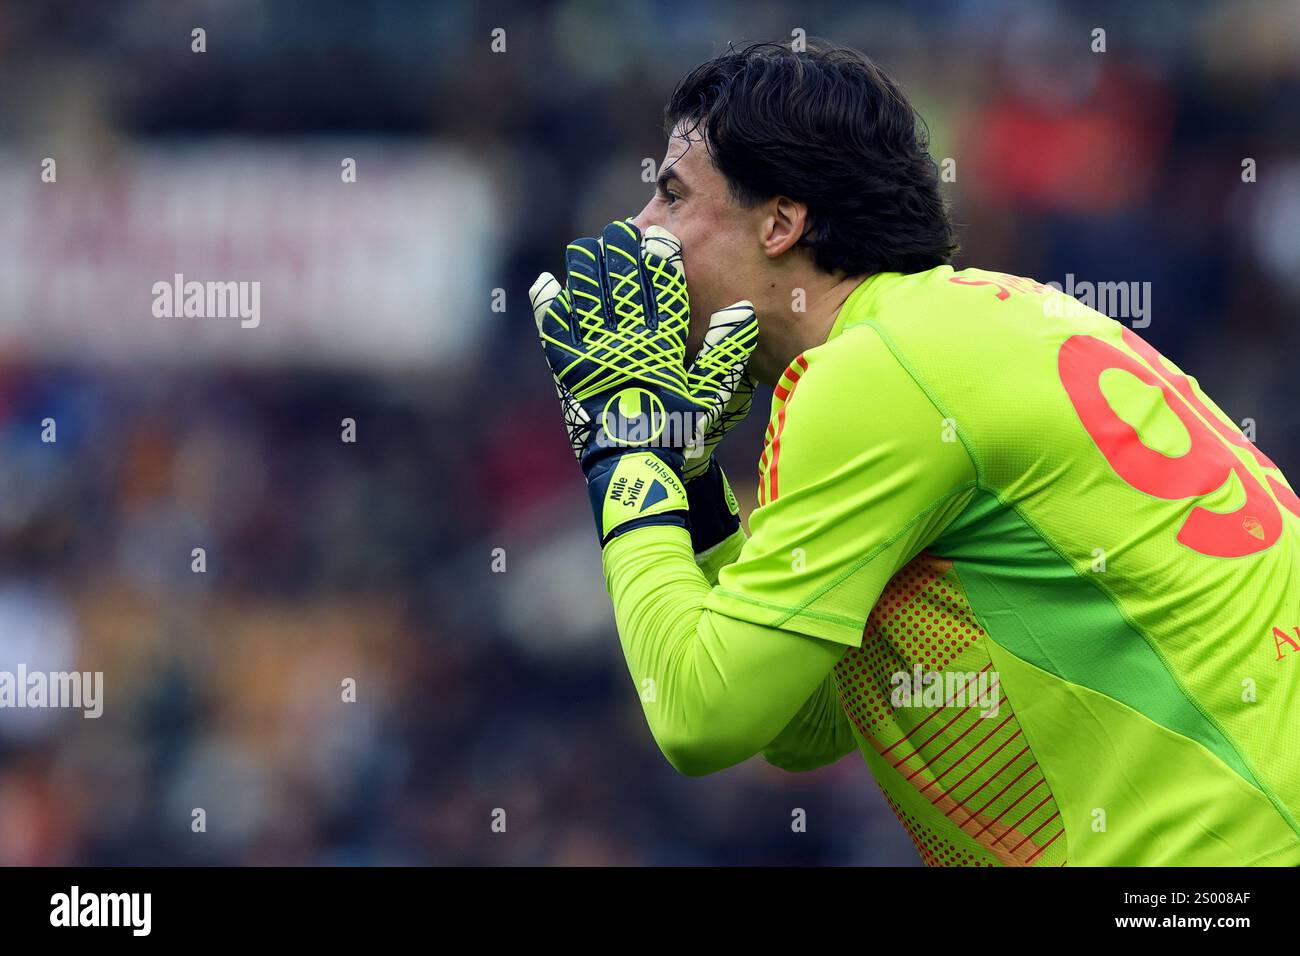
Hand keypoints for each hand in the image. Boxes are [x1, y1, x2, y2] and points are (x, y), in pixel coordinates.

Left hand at [530, 219, 756, 543]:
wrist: (635, 468)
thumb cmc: (679, 433)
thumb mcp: (712, 395)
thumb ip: (726, 351)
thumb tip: (742, 309)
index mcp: (663, 343)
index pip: (664, 289)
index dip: (661, 260)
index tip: (659, 238)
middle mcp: (627, 341)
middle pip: (622, 284)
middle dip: (620, 252)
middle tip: (618, 231)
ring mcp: (594, 353)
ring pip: (586, 297)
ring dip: (586, 268)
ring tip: (586, 247)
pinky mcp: (568, 370)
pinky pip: (555, 328)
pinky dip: (549, 305)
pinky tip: (547, 284)